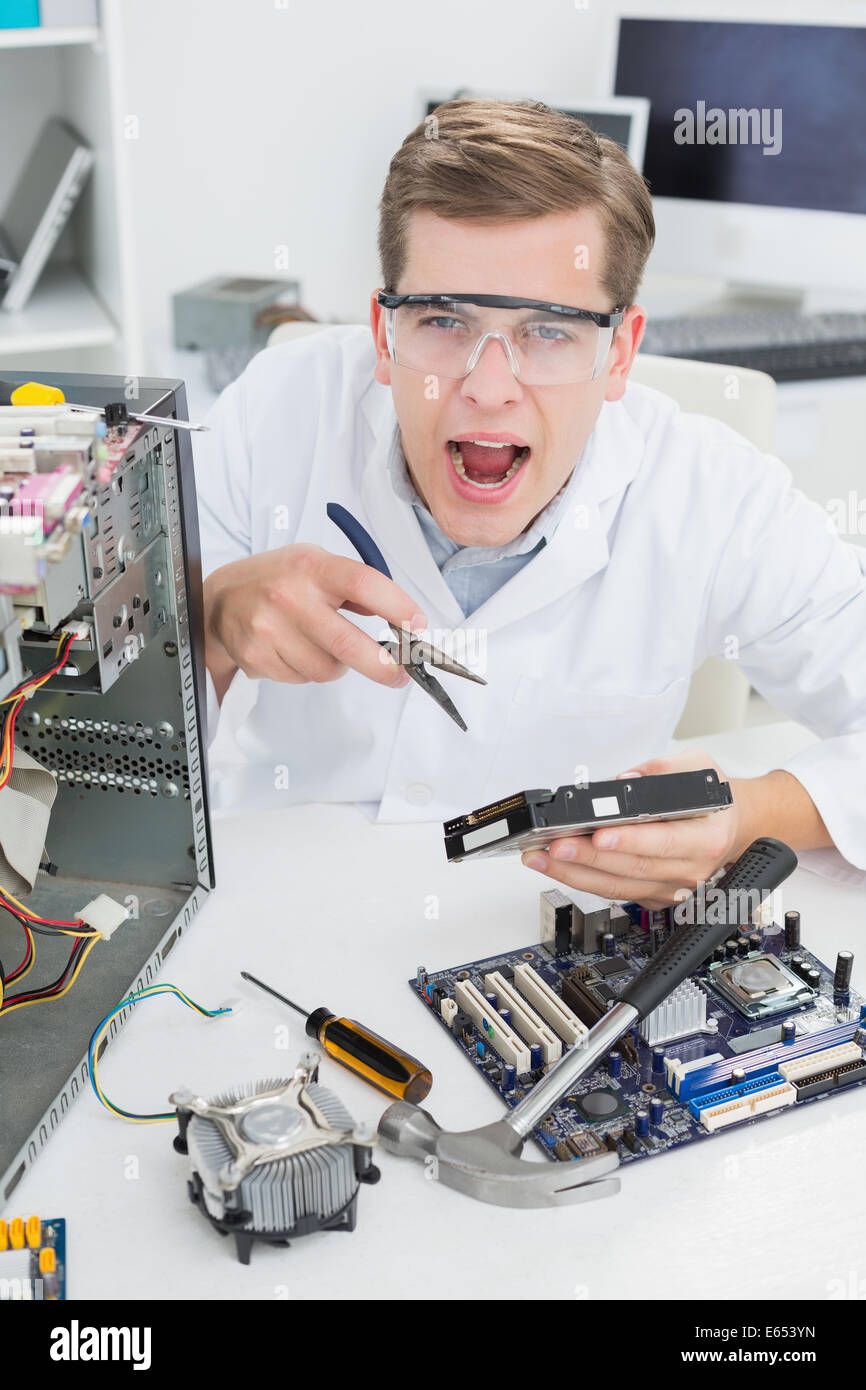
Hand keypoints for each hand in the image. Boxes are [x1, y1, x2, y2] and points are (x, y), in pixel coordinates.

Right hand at [203, 544, 425, 697]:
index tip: (418, 626)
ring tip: (322, 645)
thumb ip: (355, 585)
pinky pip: (303, 678)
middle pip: (350, 644)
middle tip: (401, 674)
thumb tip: (399, 615)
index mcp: (312, 567)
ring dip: (338, 666)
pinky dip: (309, 671)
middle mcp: (290, 596)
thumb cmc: (277, 580)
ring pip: (328, 669)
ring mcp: (270, 629)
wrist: (219, 600)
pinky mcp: (257, 656)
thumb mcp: (315, 563)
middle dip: (385, 667)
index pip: (364, 583)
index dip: (398, 607)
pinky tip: (295, 650)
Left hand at [521, 749, 741, 908]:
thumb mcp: (699, 767)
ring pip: (619, 887)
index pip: (664, 842)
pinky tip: (558, 867)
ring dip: (575, 874)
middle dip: (588, 858)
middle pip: (634, 868)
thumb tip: (625, 780)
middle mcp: (690, 869)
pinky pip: (616, 893)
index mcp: (706, 838)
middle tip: (554, 846)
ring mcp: (672, 888)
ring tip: (542, 858)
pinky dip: (584, 880)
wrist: (729, 827)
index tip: (598, 835)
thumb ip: (664, 769)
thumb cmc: (713, 800)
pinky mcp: (654, 897)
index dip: (629, 841)